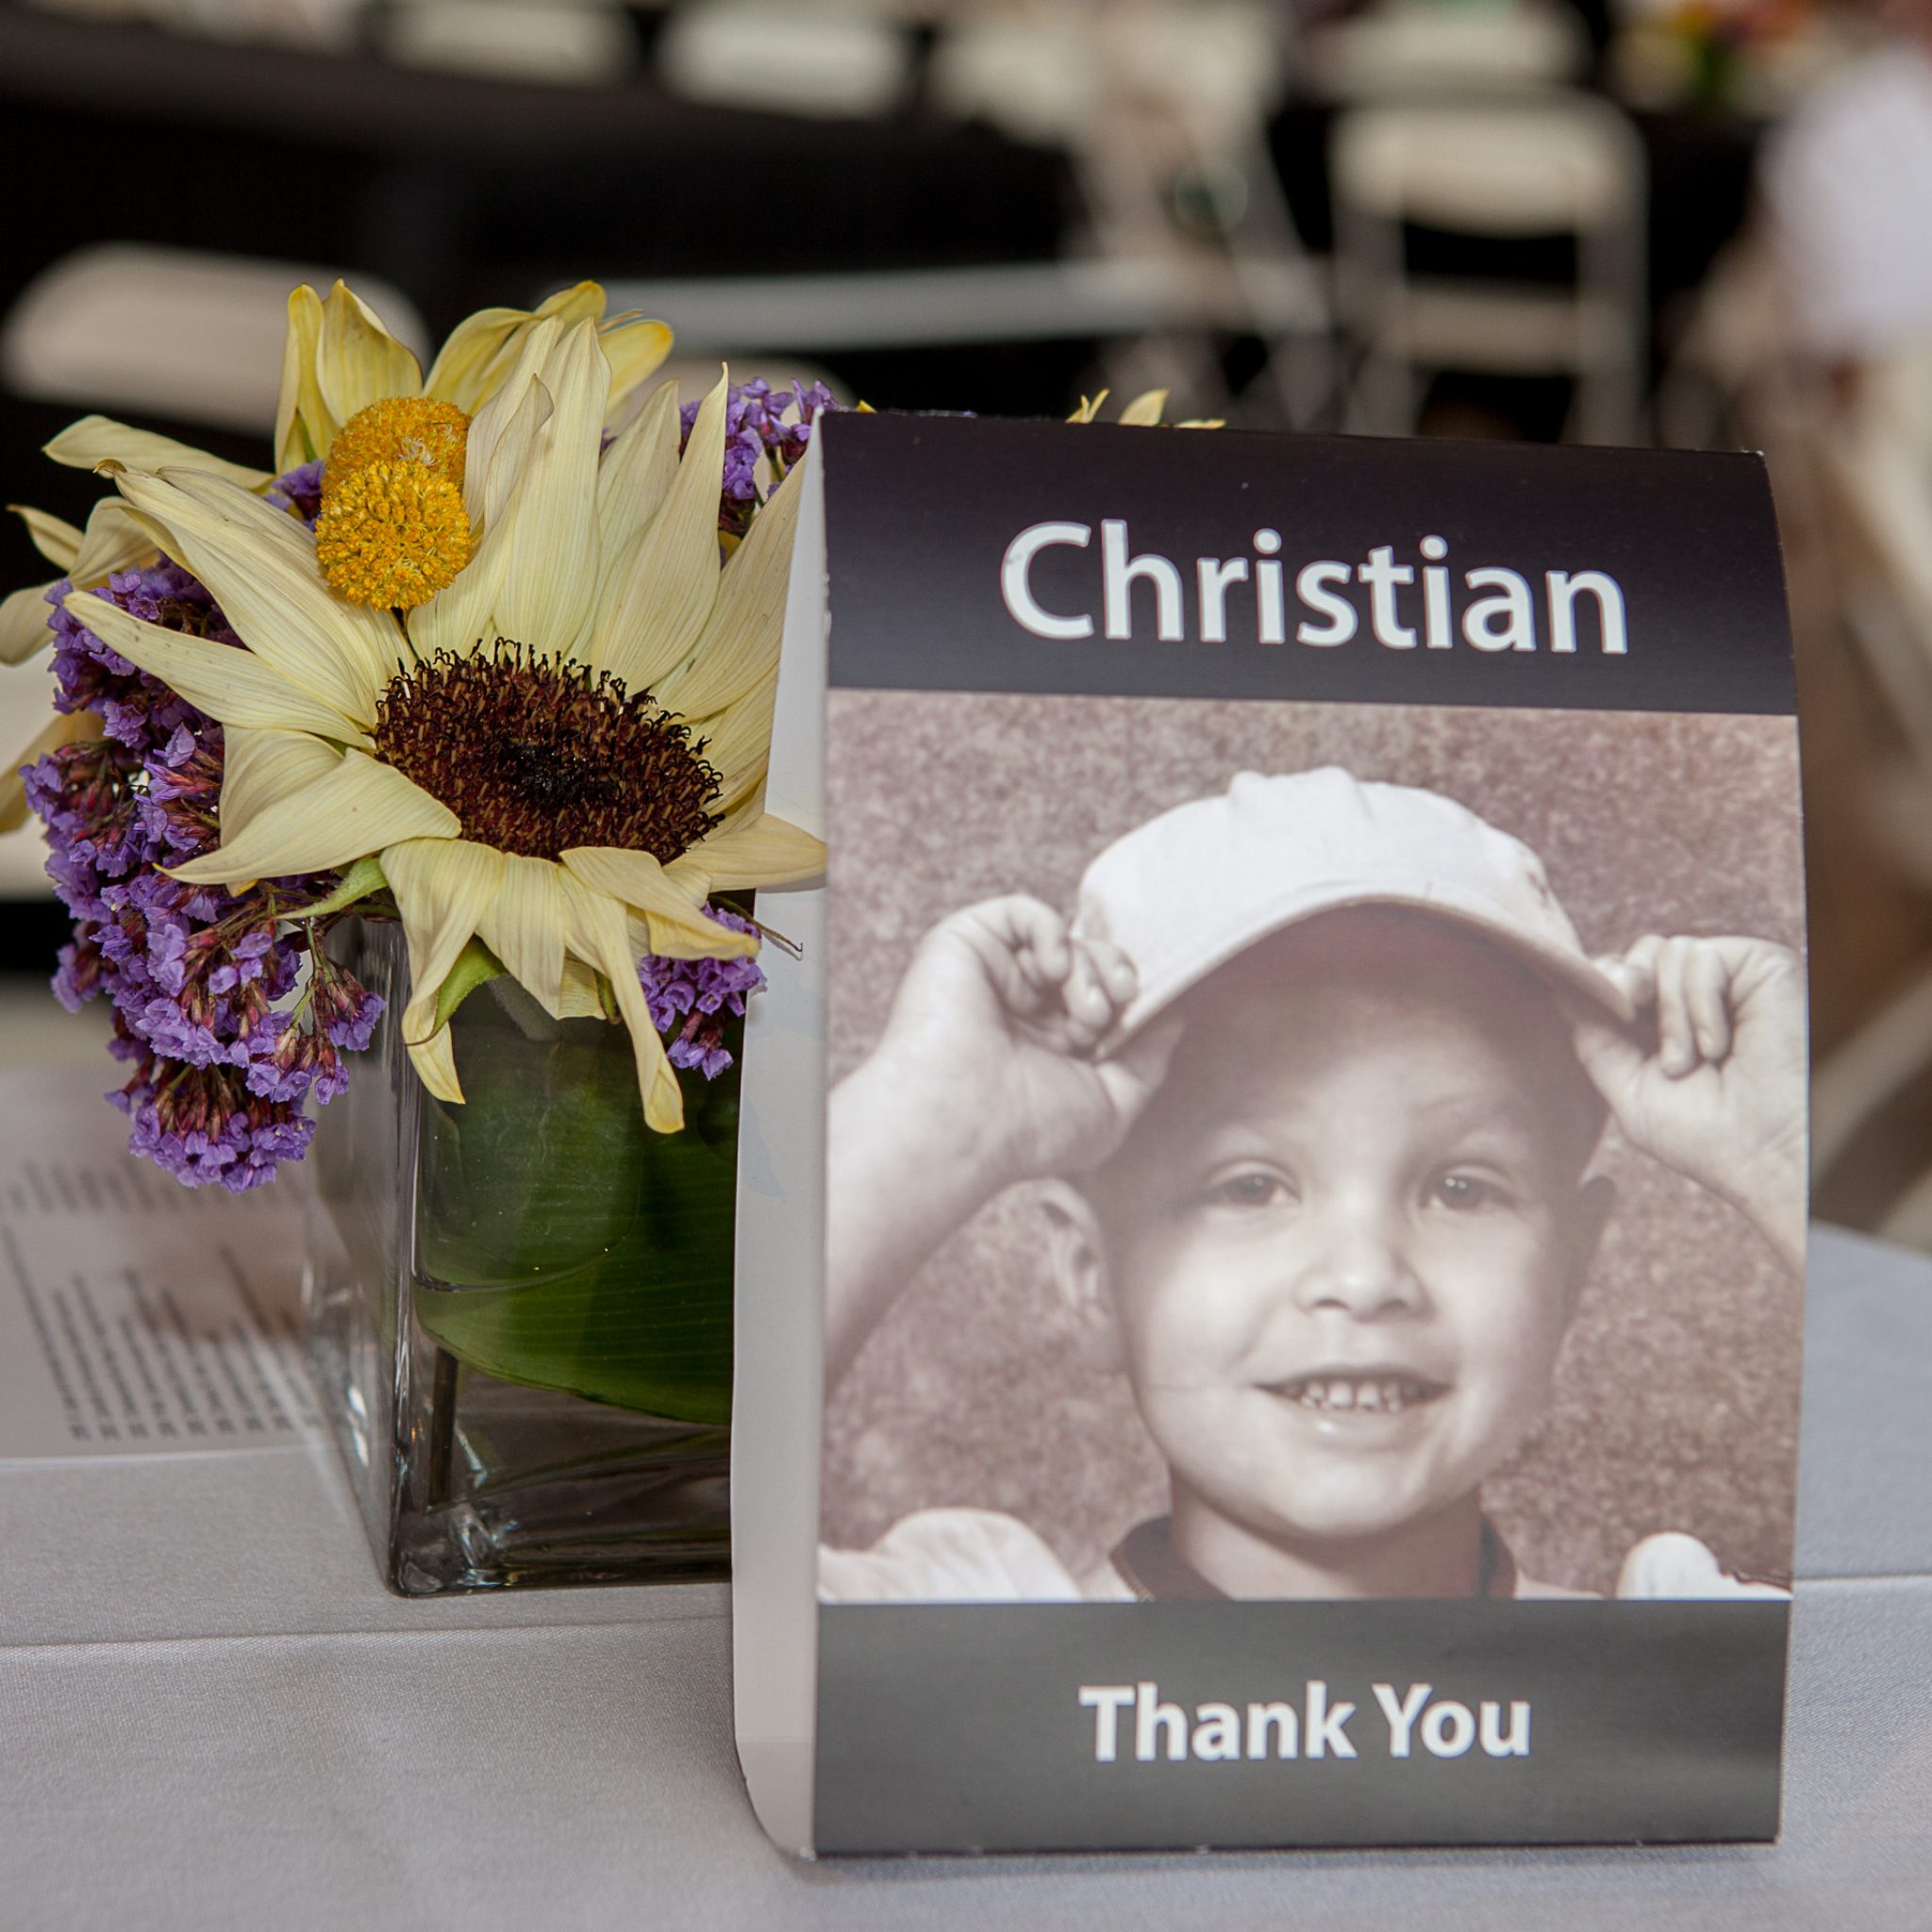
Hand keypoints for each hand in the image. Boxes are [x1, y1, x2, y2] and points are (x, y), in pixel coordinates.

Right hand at [866, 896, 1181, 1190]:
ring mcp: (992, 974)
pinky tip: (1054, 969)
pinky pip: (1021, 910)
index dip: (1126, 996)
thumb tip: (1171, 1015)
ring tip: (1081, 1012)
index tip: (1131, 1015)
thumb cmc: (1028, 1131)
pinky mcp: (964, 946)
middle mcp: (1019, 1007)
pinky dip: (1050, 931)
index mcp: (1048, 1042)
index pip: (1102, 995)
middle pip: (1090, 961)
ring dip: (1086, 968)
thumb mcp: (1111, 1106)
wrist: (961, 1124)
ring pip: (1063, 940)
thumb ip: (1147, 1060)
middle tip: (1108, 1011)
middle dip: (1113, 978)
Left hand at [1571, 935, 1806, 1272]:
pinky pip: (1700, 956)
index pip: (1615, 976)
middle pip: (1636, 955)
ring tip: (1693, 1061)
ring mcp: (1727, 980)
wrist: (1766, 1150)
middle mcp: (1693, 997)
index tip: (1604, 1016)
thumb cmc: (1702, 1133)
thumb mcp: (1625, 1087)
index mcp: (1659, 1023)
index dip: (1599, 986)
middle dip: (1626, 990)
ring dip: (1670, 1017)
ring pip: (1666, 952)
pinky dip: (1700, 1005)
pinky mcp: (1759, 966)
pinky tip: (1720, 1046)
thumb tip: (1560, 985)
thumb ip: (1593, 1036)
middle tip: (1637, 1027)